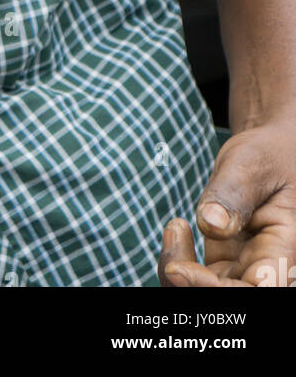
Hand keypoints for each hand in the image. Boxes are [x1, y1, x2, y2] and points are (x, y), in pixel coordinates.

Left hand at [158, 115, 295, 285]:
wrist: (268, 154)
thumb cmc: (267, 154)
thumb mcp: (252, 164)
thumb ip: (234, 194)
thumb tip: (210, 225)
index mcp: (283, 251)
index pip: (256, 292)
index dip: (213, 291)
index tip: (178, 269)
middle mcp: (264, 269)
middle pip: (226, 301)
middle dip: (188, 286)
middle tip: (172, 240)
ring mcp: (242, 269)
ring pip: (204, 294)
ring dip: (177, 276)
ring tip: (174, 229)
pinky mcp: (224, 263)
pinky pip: (196, 280)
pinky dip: (177, 264)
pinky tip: (177, 230)